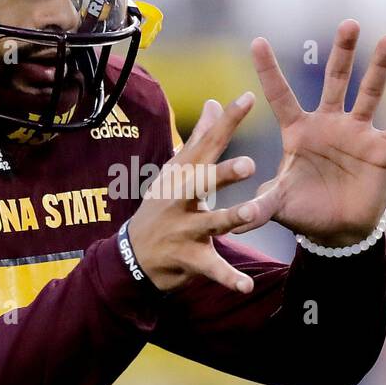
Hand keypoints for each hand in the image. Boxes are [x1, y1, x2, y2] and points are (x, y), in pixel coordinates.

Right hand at [128, 91, 260, 292]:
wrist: (132, 255)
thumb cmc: (162, 206)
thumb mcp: (177, 170)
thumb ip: (200, 138)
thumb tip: (214, 102)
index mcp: (184, 174)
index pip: (207, 143)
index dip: (227, 121)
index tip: (249, 98)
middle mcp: (182, 199)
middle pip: (202, 182)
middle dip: (222, 174)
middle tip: (249, 164)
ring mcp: (184, 229)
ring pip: (211, 223)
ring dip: (232, 218)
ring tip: (253, 213)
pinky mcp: (189, 258)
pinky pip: (212, 269)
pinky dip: (228, 278)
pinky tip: (246, 286)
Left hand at [233, 20, 385, 246]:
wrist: (339, 231)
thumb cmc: (305, 211)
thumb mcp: (279, 206)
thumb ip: (262, 205)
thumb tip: (238, 218)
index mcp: (299, 132)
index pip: (281, 96)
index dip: (269, 71)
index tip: (257, 41)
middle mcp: (330, 124)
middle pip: (335, 81)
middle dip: (342, 53)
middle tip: (349, 24)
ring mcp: (359, 133)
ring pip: (370, 93)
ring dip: (380, 68)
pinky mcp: (384, 150)